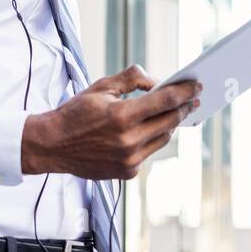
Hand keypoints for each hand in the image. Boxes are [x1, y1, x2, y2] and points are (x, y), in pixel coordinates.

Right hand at [21, 64, 200, 180]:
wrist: (53, 145)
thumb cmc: (76, 113)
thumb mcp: (102, 87)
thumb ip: (132, 79)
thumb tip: (157, 82)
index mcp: (122, 116)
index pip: (166, 101)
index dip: (185, 92)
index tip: (197, 86)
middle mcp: (129, 141)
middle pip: (170, 121)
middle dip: (184, 108)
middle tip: (193, 99)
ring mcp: (129, 159)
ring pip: (163, 138)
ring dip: (170, 124)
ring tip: (174, 113)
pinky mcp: (127, 172)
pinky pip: (149, 152)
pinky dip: (151, 139)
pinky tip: (149, 130)